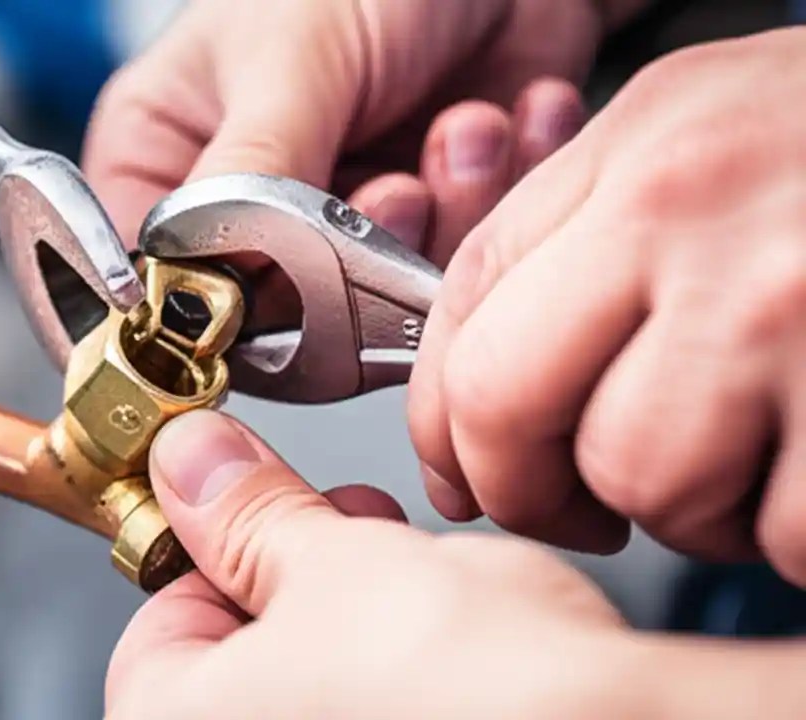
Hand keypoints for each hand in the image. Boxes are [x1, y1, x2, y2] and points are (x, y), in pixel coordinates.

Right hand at [83, 0, 640, 263]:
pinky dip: (490, 200)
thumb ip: (251, 175)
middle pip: (269, 313)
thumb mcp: (294, 56)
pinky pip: (448, 277)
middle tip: (401, 190)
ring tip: (464, 128)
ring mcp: (333, 226)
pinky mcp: (419, 232)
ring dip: (440, 217)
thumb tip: (210, 287)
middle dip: (353, 261)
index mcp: (162, 156)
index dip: (206, 308)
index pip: (152, 277)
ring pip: (368, 308)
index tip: (277, 298)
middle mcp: (239, 207)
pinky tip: (502, 120)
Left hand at [110, 410, 805, 718]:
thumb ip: (248, 511)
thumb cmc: (486, 699)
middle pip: (240, 648)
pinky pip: (379, 705)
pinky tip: (454, 630)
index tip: (256, 504)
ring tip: (412, 574)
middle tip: (341, 526)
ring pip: (316, 677)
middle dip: (296, 572)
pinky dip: (402, 663)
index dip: (215, 544)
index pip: (159, 621)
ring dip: (358, 609)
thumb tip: (195, 463)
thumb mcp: (337, 563)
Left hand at [407, 29, 805, 584]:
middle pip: (510, 400)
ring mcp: (787, 302)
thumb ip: (592, 239)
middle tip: (580, 505)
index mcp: (646, 142)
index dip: (445, 416)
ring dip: (696, 508)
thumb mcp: (717, 137)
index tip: (465, 468)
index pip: (465, 300)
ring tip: (764, 458)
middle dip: (529, 487)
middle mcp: (696, 206)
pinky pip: (780, 533)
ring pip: (645, 481)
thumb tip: (480, 384)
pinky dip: (798, 536)